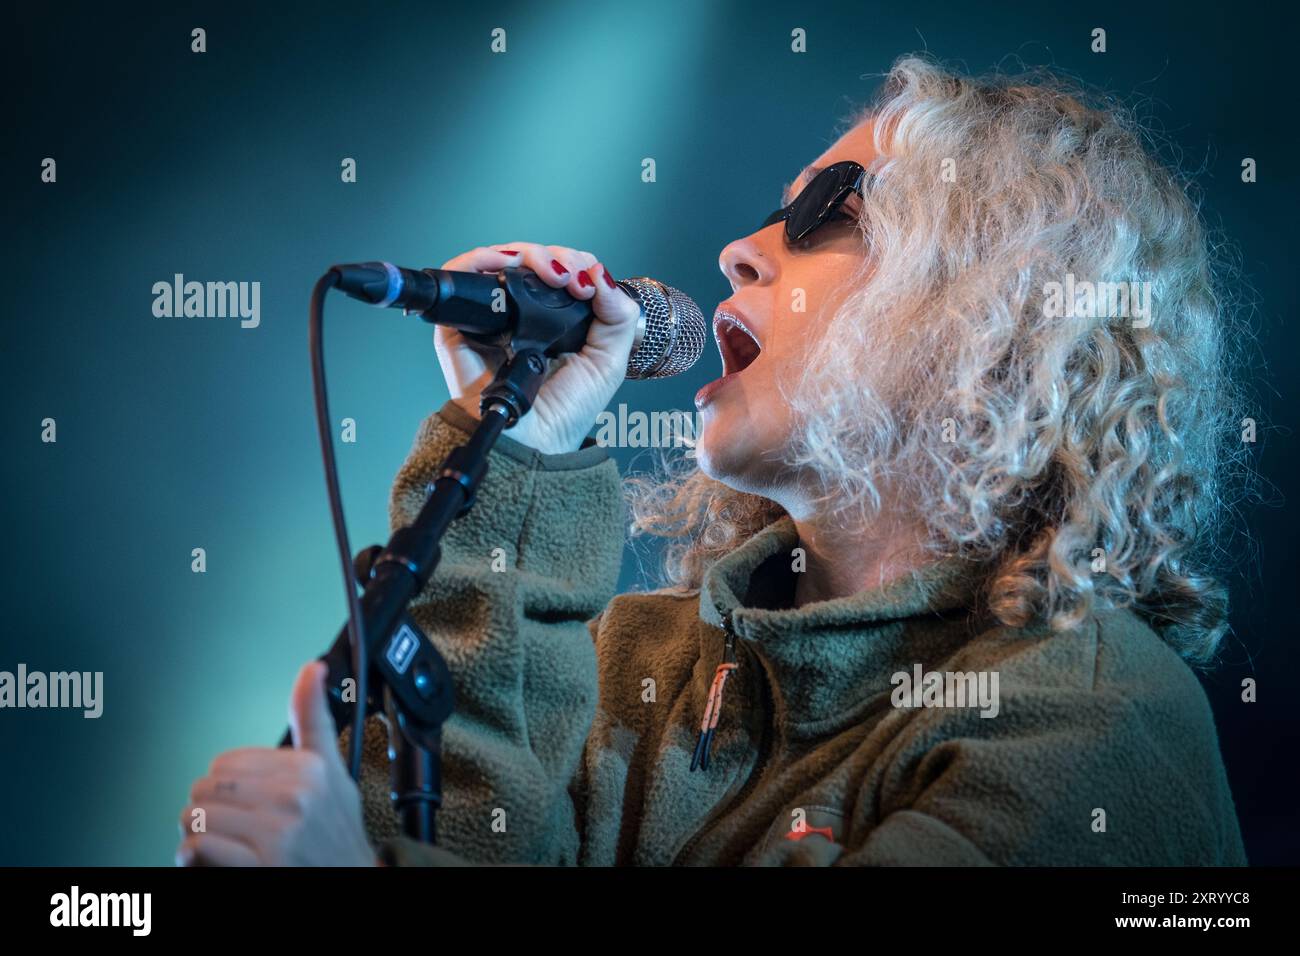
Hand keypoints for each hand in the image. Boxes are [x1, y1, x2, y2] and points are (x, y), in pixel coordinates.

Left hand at [176, 661, 377, 865]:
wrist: (354, 880)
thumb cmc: (338, 832)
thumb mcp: (334, 770)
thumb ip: (314, 718)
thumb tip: (314, 667)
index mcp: (308, 768)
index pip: (226, 762)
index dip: (227, 788)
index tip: (247, 805)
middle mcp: (295, 796)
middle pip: (206, 787)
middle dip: (209, 811)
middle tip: (232, 830)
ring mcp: (279, 831)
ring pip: (196, 816)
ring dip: (199, 836)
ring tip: (224, 847)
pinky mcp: (263, 864)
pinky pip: (198, 846)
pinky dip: (195, 858)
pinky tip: (215, 862)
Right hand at [434, 243, 640, 453]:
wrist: (533, 443)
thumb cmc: (566, 413)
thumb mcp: (609, 360)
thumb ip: (617, 315)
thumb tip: (601, 272)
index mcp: (554, 322)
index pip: (560, 272)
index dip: (575, 265)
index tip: (589, 284)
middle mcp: (520, 316)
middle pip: (531, 261)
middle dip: (556, 258)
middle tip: (571, 279)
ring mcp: (489, 318)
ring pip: (501, 262)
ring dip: (527, 254)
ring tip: (550, 273)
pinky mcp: (459, 325)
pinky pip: (461, 276)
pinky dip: (483, 259)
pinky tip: (509, 264)